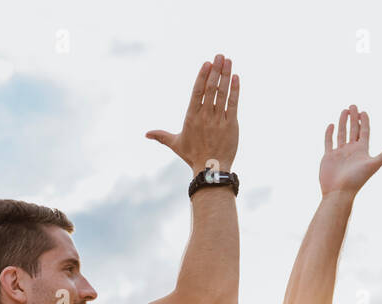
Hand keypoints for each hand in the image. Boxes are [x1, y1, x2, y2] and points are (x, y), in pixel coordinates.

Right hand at [146, 54, 239, 175]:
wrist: (210, 170)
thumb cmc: (192, 156)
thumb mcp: (175, 144)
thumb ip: (161, 136)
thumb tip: (145, 134)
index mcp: (191, 117)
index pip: (197, 92)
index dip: (202, 76)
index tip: (207, 63)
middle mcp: (205, 116)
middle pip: (211, 89)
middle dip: (215, 70)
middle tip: (220, 56)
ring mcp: (219, 120)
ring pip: (222, 94)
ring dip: (226, 75)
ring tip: (228, 61)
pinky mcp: (231, 125)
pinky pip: (234, 104)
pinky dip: (235, 90)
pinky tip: (236, 77)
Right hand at [320, 104, 381, 197]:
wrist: (339, 193)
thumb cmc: (357, 180)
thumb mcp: (374, 164)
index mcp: (362, 151)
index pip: (365, 132)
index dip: (365, 122)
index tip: (364, 111)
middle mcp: (351, 151)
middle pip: (354, 130)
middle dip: (354, 118)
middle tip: (353, 105)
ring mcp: (340, 153)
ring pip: (342, 134)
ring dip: (343, 122)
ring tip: (344, 111)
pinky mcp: (328, 157)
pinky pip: (329, 142)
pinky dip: (329, 133)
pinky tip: (331, 125)